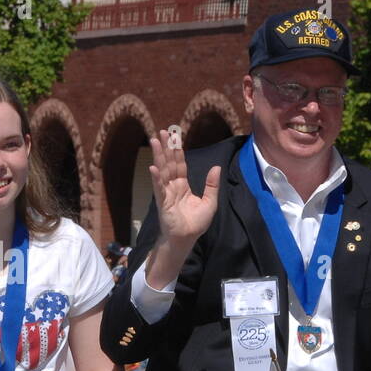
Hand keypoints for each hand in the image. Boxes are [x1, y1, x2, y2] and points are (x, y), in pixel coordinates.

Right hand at [148, 128, 219, 243]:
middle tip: (161, 131)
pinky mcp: (163, 202)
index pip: (180, 164)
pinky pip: (159, 188)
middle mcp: (173, 186)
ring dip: (159, 156)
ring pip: (162, 171)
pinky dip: (156, 178)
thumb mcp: (210, 202)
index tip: (174, 136)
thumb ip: (212, 185)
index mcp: (183, 185)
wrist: (187, 239)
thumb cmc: (196, 223)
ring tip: (155, 141)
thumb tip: (216, 167)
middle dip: (166, 147)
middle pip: (169, 163)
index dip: (177, 150)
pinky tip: (153, 167)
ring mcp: (166, 193)